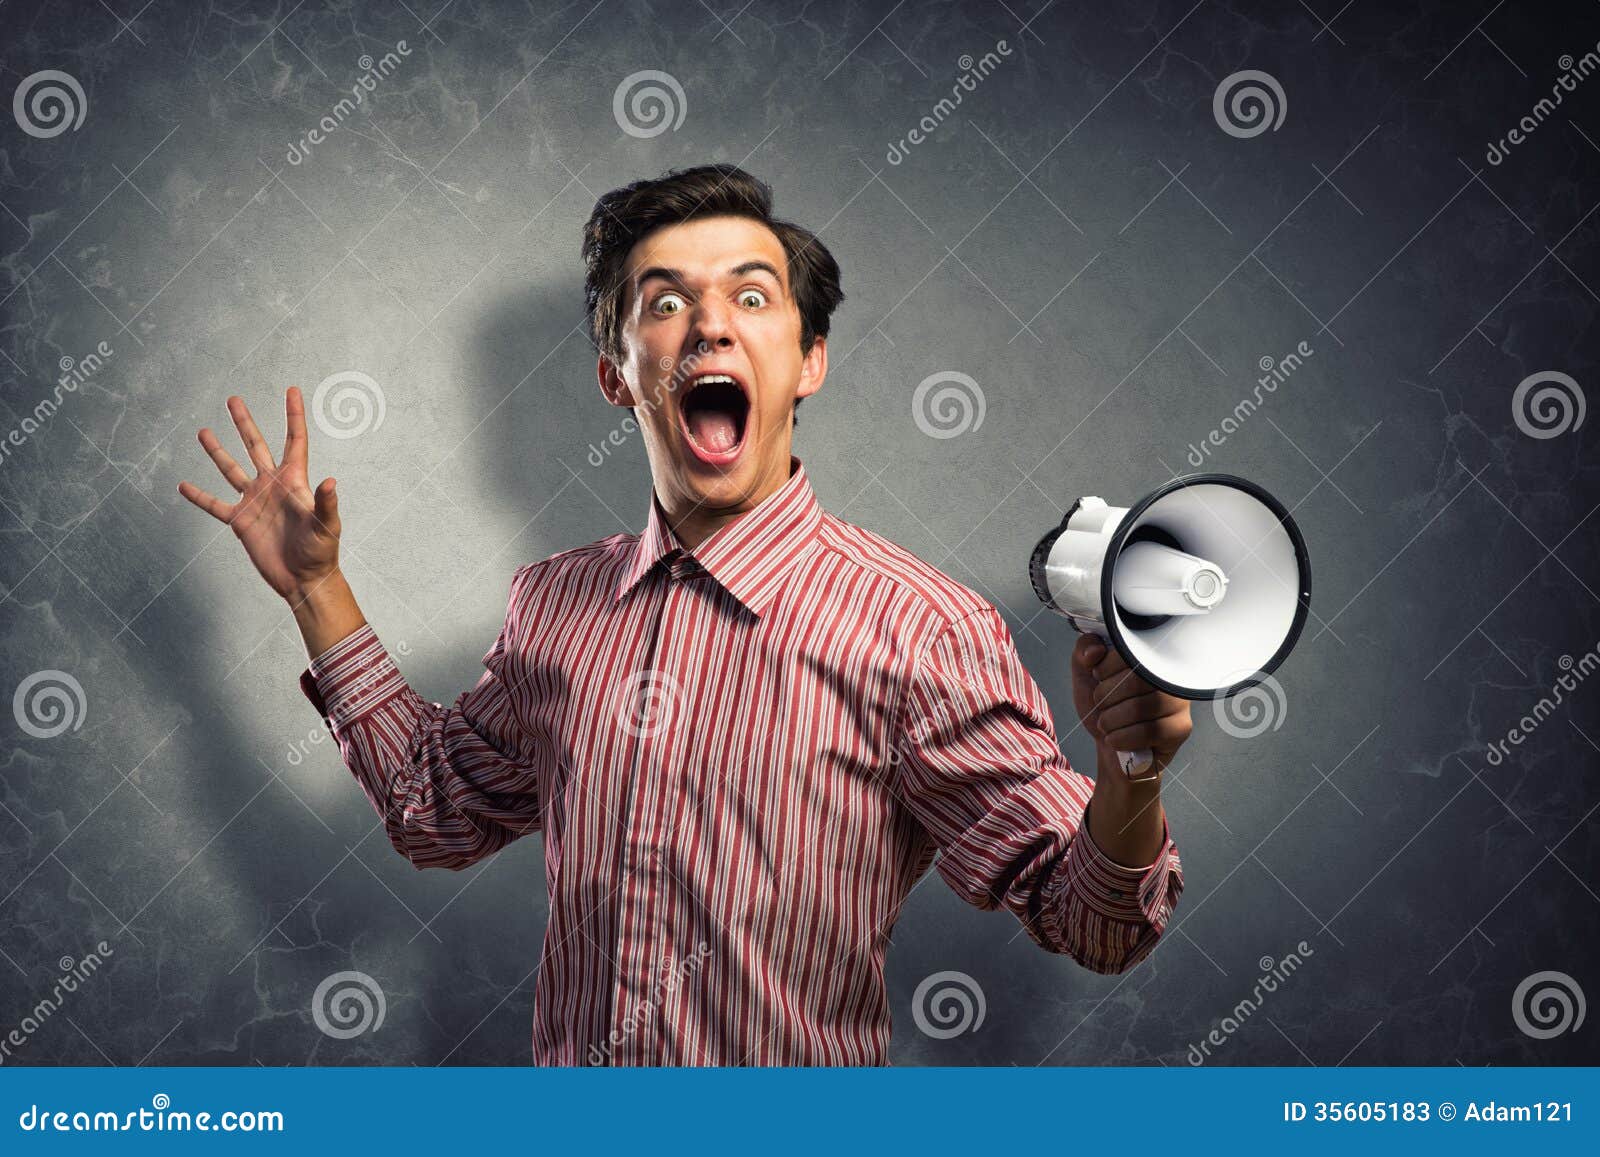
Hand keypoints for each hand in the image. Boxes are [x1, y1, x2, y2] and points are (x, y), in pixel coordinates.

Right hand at [178, 388, 341, 604]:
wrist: (304, 579)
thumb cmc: (322, 552)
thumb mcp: (327, 525)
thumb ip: (326, 502)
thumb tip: (331, 480)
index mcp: (295, 480)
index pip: (295, 440)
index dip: (293, 415)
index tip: (291, 390)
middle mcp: (272, 485)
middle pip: (256, 446)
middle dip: (244, 422)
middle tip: (233, 399)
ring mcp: (254, 502)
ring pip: (231, 469)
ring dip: (217, 451)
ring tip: (203, 431)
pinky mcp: (240, 522)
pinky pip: (214, 505)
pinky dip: (198, 496)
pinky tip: (182, 486)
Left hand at [1070, 635, 1191, 776]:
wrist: (1109, 741)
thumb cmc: (1104, 704)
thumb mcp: (1085, 671)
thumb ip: (1084, 648)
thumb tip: (1096, 650)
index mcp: (1150, 654)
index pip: (1129, 651)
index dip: (1105, 668)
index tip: (1099, 678)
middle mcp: (1170, 674)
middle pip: (1136, 681)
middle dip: (1106, 697)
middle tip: (1101, 706)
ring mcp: (1179, 702)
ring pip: (1140, 708)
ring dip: (1111, 720)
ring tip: (1106, 724)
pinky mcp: (1181, 728)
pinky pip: (1150, 732)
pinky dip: (1122, 738)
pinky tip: (1115, 738)